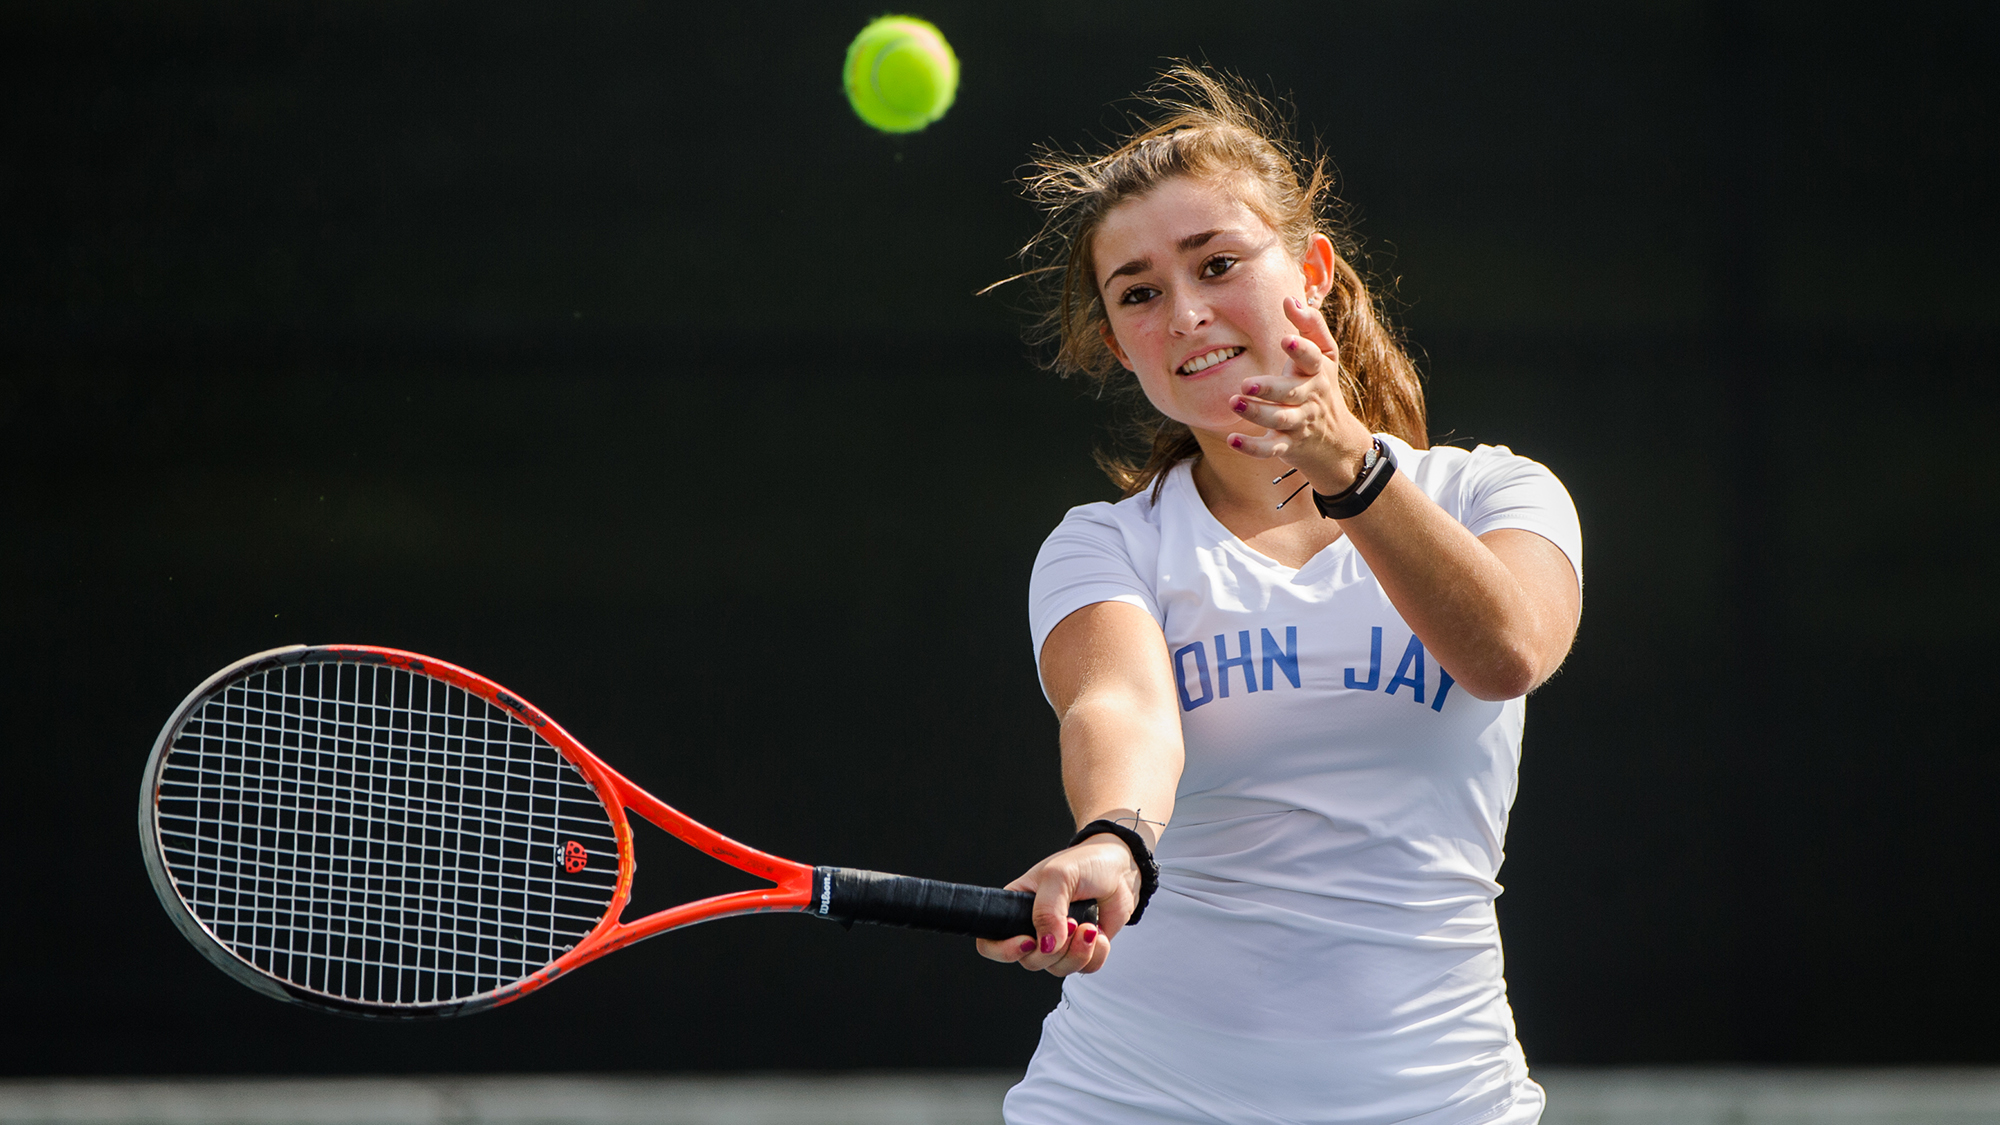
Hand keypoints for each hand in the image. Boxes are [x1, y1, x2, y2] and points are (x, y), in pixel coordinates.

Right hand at [973, 836, 1139, 975]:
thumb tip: (1045, 946)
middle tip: (1071, 921)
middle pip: (1030, 961)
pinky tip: (1098, 931)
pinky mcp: (1083, 950)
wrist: (1121, 869)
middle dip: (1054, 949)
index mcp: (1015, 908)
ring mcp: (1059, 941)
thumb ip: (1047, 910)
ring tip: (1088, 925)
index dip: (1003, 951)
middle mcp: (1033, 928)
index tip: (1028, 941)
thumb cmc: (1085, 863)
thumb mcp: (1059, 876)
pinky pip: (1084, 969)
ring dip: (1077, 951)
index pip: (990, 942)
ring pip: (1058, 968)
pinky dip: (1095, 954)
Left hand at [1225, 297, 1374, 492]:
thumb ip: (1310, 325)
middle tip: (1247, 384)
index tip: (1285, 338)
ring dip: (1257, 413)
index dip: (1300, 349)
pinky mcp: (1287, 445)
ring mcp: (1299, 422)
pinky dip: (1252, 447)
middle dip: (1270, 388)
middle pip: (1292, 393)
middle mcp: (1310, 397)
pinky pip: (1271, 449)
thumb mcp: (1325, 355)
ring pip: (1280, 420)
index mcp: (1318, 371)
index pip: (1313, 358)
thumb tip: (1289, 299)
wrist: (1335, 440)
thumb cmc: (1320, 385)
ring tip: (1235, 402)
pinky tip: (1232, 439)